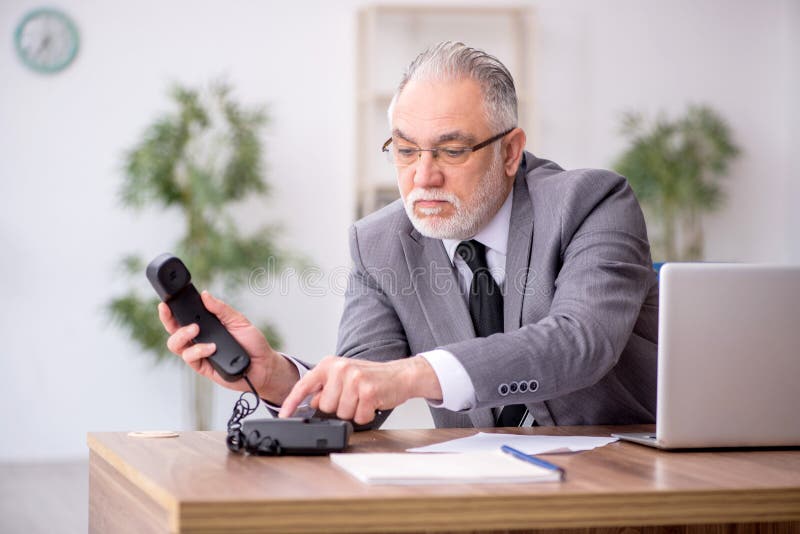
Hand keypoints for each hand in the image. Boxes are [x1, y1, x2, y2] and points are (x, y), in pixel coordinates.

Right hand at [158, 291, 298, 402]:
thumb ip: (221, 309)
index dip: (171, 310)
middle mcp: (199, 339)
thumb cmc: (252, 343)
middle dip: (168, 320)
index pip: (183, 316)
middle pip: (173, 330)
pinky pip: (190, 358)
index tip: (165, 302)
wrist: (264, 365)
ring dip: (183, 335)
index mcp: (206, 325)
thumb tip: (205, 295)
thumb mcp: (238, 320)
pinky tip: (211, 347)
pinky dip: (199, 350)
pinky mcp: (202, 367)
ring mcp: (199, 353)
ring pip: (176, 345)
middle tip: (173, 312)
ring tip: (196, 330)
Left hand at [278, 355, 441, 423]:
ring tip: (362, 400)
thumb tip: (311, 402)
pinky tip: (372, 404)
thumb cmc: (371, 377)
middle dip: (338, 408)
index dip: (292, 402)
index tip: (284, 415)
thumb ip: (325, 387)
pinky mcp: (368, 391)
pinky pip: (358, 417)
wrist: (400, 375)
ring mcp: (354, 379)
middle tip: (352, 398)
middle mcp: (340, 368)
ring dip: (353, 413)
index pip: (304, 384)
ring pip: (341, 413)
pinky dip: (365, 416)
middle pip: (324, 406)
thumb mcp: (344, 377)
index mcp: (330, 364)